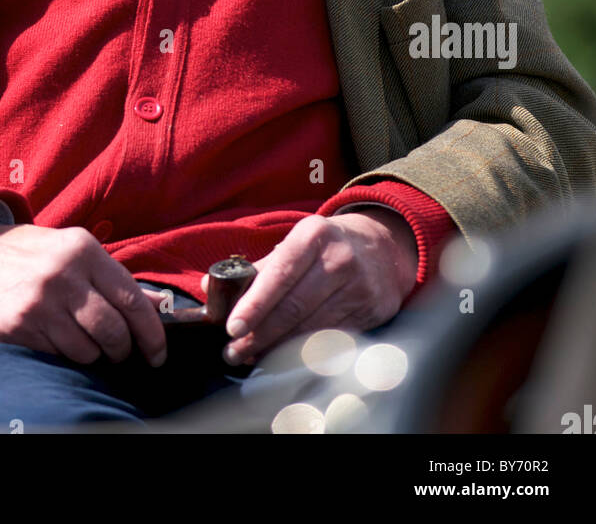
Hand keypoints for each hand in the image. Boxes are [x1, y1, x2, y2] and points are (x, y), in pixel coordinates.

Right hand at [0, 221, 166, 367]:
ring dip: (93, 354)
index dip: (151, 333)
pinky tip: (58, 338)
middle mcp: (63, 274)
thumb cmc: (36, 256)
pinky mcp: (19, 326)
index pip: (131, 299)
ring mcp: (39, 302)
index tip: (158, 353)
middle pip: (112, 330)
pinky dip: (66, 355)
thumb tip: (161, 305)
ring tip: (84, 341)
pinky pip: (58, 356)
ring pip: (86, 350)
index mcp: (84, 250)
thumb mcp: (77, 252)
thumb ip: (118, 279)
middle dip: (122, 350)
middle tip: (120, 352)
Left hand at [210, 208, 417, 365]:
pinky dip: (305, 354)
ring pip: (311, 329)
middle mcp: (339, 260)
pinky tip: (285, 360)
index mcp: (314, 235)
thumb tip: (212, 290)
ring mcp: (359, 288)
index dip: (255, 304)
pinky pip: (332, 341)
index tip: (232, 327)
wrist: (383, 248)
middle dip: (260, 335)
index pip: (280, 274)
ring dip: (278, 350)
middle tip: (234, 352)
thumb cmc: (326, 246)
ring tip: (252, 358)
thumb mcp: (297, 242)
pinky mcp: (372, 313)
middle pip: (294, 307)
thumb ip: (258, 268)